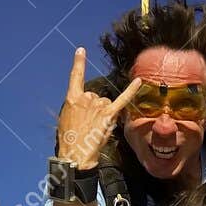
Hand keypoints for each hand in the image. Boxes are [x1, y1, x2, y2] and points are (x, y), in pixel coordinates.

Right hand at [57, 46, 143, 167]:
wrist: (75, 155)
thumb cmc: (69, 141)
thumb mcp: (65, 121)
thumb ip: (76, 109)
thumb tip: (86, 109)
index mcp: (72, 99)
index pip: (76, 77)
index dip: (79, 63)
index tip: (82, 51)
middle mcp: (85, 98)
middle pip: (96, 97)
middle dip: (95, 110)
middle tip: (88, 126)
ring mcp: (97, 106)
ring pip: (106, 103)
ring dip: (104, 114)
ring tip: (96, 129)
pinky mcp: (109, 115)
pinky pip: (122, 100)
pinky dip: (131, 90)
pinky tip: (139, 81)